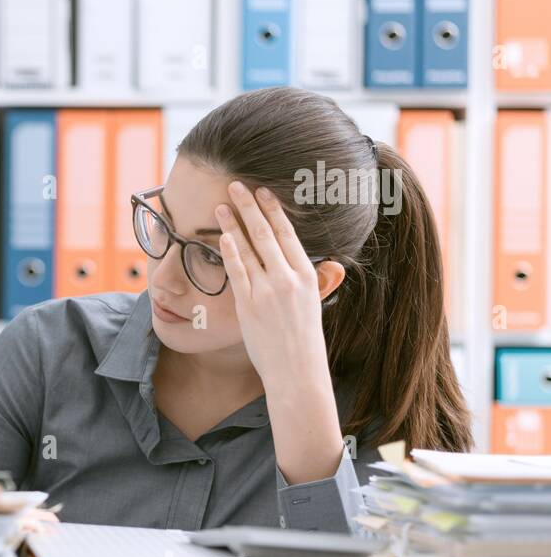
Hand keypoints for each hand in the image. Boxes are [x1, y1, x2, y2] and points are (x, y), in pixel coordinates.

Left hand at [215, 181, 329, 386]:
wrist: (296, 372)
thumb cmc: (304, 341)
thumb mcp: (315, 305)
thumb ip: (320, 282)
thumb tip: (335, 264)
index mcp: (307, 276)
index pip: (288, 234)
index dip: (273, 210)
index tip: (262, 191)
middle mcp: (288, 279)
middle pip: (266, 234)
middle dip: (249, 206)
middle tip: (235, 185)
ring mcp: (267, 292)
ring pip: (248, 249)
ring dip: (233, 224)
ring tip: (220, 205)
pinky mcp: (248, 306)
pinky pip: (236, 272)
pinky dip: (228, 252)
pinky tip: (220, 236)